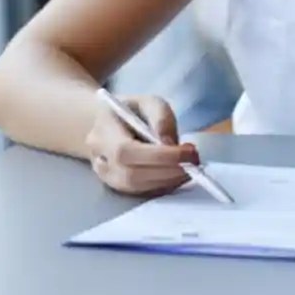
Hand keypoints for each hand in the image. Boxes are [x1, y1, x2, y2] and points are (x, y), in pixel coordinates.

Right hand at [84, 93, 198, 195]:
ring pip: (137, 187)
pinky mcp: (117, 187)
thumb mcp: (148, 101)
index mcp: (103, 130)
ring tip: (189, 167)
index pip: (126, 151)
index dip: (159, 157)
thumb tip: (170, 143)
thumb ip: (160, 117)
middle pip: (132, 174)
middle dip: (168, 171)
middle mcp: (100, 157)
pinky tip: (178, 175)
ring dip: (169, 180)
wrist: (108, 124)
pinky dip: (164, 186)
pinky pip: (141, 192)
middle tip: (194, 162)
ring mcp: (106, 176)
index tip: (187, 152)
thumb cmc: (131, 111)